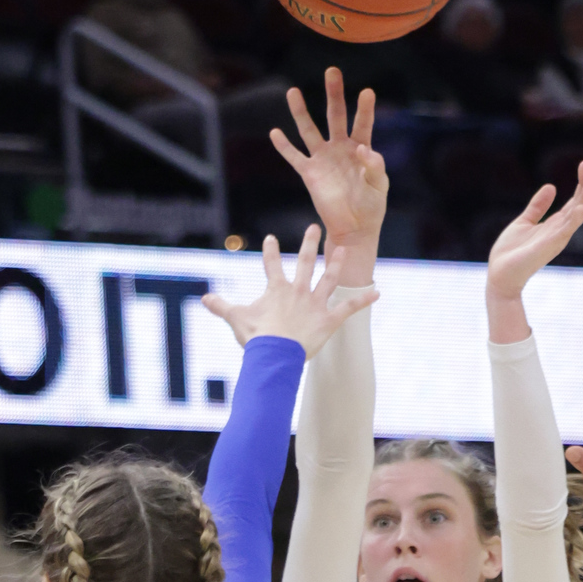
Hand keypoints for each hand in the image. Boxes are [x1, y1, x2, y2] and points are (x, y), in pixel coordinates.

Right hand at [203, 226, 377, 359]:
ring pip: (328, 279)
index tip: (270, 238)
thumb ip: (221, 306)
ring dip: (336, 263)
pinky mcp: (329, 319)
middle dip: (308, 243)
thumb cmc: (256, 338)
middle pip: (304, 262)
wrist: (275, 354)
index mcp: (277, 289)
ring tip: (343, 248)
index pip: (271, 264)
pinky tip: (378, 292)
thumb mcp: (237, 319)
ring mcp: (315, 303)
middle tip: (313, 227)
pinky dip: (364, 300)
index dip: (269, 251)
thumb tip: (204, 298)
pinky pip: (349, 307)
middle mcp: (298, 290)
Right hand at [270, 68, 387, 252]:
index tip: (367, 92)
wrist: (354, 229)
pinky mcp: (310, 174)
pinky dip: (284, 146)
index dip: (364, 109)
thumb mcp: (378, 186)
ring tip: (292, 91)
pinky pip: (294, 157)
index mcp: (360, 148)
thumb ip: (374, 166)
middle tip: (332, 71)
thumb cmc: (371, 206)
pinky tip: (275, 132)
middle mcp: (340, 148)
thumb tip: (363, 149)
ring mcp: (323, 159)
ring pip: (309, 130)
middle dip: (333, 94)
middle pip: (335, 115)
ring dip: (300, 112)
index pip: (363, 123)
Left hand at [485, 162, 582, 302]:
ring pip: (579, 214)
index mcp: (555, 224)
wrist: (500, 275)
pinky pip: (566, 230)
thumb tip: (551, 186)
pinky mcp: (549, 245)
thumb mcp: (524, 221)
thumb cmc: (511, 252)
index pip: (576, 200)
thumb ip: (538, 206)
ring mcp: (557, 238)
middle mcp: (561, 230)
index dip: (582, 181)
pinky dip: (575, 218)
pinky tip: (581, 205)